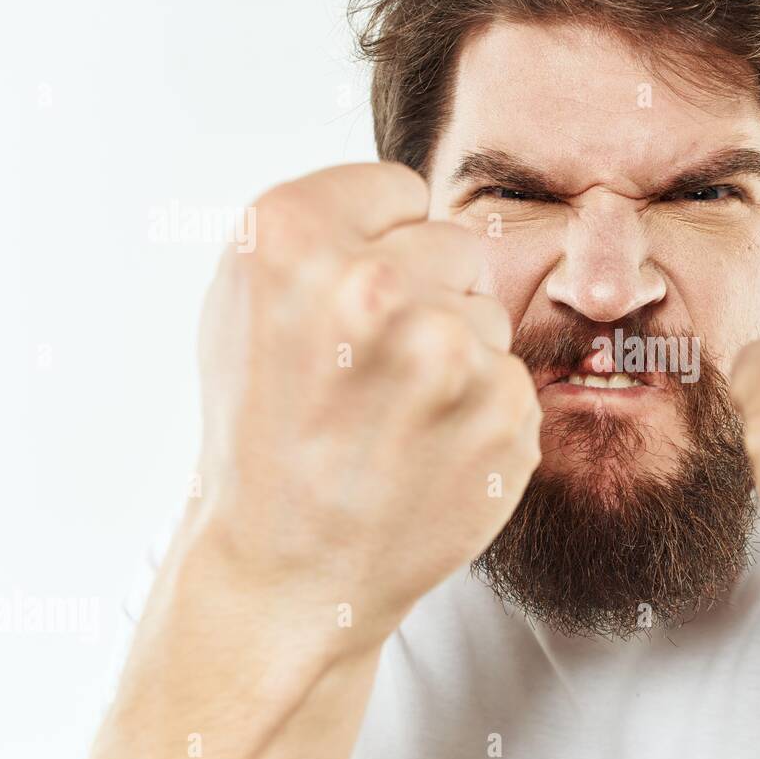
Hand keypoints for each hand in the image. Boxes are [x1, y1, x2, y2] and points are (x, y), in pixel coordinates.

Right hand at [187, 163, 541, 644]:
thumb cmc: (265, 435)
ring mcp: (446, 350)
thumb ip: (326, 233)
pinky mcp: (504, 409)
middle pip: (455, 244)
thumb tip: (409, 199)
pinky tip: (431, 452)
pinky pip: (512, 376)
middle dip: (426, 296)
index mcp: (290, 237)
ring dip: (457, 357)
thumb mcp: (246, 306)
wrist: (290, 571)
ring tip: (396, 417)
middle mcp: (370, 283)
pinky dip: (483, 412)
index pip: (398, 187)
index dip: (378, 244)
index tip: (353, 300)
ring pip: (488, 313)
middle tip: (373, 370)